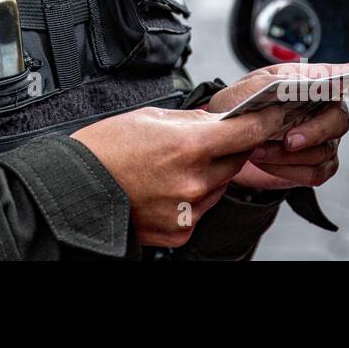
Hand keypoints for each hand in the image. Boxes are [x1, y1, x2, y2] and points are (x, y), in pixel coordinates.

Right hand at [71, 100, 287, 247]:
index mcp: (188, 145)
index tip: (273, 115)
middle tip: (207, 140)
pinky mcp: (181, 232)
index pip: (246, 132)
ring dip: (211, 173)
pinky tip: (168, 186)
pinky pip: (202, 208)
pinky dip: (194, 196)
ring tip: (175, 165)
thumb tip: (218, 120)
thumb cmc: (104, 149)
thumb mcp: (149, 118)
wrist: (75, 188)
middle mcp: (194, 181)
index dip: (263, 121)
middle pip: (236, 160)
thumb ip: (192, 120)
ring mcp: (189, 210)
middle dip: (229, 147)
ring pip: (220, 185)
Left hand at [206, 60, 348, 192]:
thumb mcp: (243, 91)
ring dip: (288, 155)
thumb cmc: (240, 108)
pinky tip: (265, 162)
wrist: (226, 141)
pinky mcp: (317, 164)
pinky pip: (315, 173)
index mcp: (309, 82)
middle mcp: (324, 109)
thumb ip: (264, 84)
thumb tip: (295, 84)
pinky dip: (288, 171)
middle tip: (288, 140)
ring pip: (323, 151)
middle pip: (339, 120)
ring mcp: (324, 138)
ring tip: (257, 150)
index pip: (344, 75)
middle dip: (315, 132)